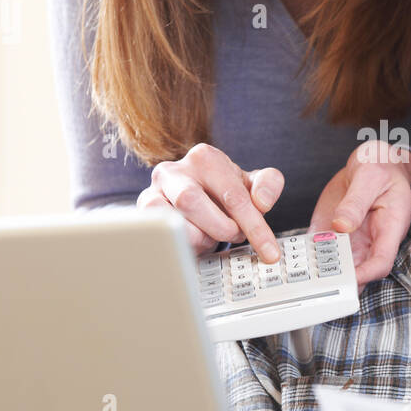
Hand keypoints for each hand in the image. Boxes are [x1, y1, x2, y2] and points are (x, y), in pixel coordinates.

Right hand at [136, 142, 284, 261]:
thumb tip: (262, 202)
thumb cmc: (224, 194)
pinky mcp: (142, 214)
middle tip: (236, 237)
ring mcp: (152, 192)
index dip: (254, 226)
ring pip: (173, 220)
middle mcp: (173, 170)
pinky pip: (161, 235)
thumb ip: (268, 184)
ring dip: (200, 237)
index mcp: (204, 158)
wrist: (197, 202)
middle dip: (221, 228)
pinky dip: (183, 243)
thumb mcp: (252, 185)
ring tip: (211, 235)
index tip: (269, 252)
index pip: (231, 193)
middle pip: (192, 201)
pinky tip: (194, 241)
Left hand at [310, 140, 410, 288]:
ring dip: (323, 273)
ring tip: (303, 277)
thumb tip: (342, 225)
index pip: (381, 261)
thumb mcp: (369, 176)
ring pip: (338, 266)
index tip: (348, 278)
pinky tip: (295, 261)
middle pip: (359, 271)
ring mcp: (352, 238)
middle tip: (320, 285)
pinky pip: (322, 250)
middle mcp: (371, 239)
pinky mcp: (334, 232)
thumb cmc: (380, 166)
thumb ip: (357, 201)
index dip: (366, 274)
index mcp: (389, 227)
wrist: (372, 161)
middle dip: (341, 281)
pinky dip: (310, 258)